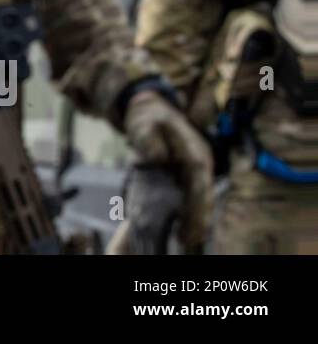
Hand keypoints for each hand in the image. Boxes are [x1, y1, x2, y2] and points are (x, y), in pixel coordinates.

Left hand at [123, 89, 213, 251]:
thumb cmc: (147, 117)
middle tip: (190, 240)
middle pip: (203, 194)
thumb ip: (149, 140)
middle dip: (199, 218)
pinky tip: (181, 227)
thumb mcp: (144, 124)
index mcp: (194, 151)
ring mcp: (195, 168)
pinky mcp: (186, 173)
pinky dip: (188, 211)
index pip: (200, 183)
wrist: (149, 108)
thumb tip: (159, 158)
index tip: (194, 225)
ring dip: (195, 218)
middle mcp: (200, 162)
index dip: (199, 206)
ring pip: (199, 197)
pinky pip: (191, 195)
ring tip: (186, 240)